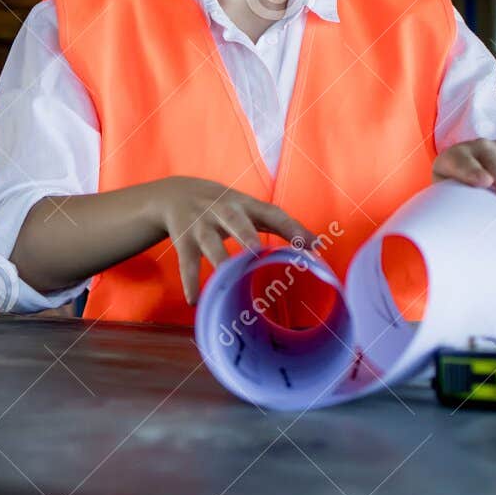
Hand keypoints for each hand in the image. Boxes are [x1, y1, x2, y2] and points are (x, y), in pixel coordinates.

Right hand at [141, 176, 315, 304]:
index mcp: (246, 204)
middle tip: (258, 252)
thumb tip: (318, 245)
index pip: (271, 213)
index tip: (310, 245)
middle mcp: (223, 210)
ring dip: (218, 259)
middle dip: (246, 235)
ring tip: (226, 279)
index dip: (291, 227)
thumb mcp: (250, 209)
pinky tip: (195, 300)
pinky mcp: (184, 240)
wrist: (177, 193)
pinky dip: (190, 281)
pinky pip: (187, 262)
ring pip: (209, 242)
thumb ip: (282, 225)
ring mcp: (201, 225)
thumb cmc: (226, 207)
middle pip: (235, 221)